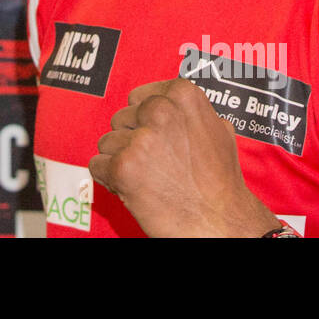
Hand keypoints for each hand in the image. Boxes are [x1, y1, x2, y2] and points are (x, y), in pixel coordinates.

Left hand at [88, 78, 279, 236]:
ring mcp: (140, 139)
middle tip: (156, 164)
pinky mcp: (123, 166)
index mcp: (181, 94)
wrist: (221, 223)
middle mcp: (159, 110)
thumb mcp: (217, 130)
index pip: (137, 98)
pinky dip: (110, 180)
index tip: (155, 137)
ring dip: (122, 161)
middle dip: (131, 141)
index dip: (143, 122)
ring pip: (107, 143)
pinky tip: (135, 189)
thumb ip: (187, 112)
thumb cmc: (221, 182)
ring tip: (150, 178)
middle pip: (120, 119)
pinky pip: (97, 165)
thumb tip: (169, 103)